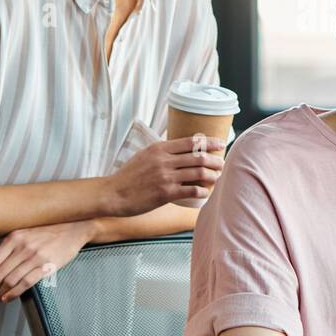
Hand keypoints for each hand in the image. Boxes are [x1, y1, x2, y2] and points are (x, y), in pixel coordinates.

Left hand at [0, 221, 95, 303]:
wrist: (74, 228)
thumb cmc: (49, 230)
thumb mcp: (25, 232)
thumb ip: (9, 245)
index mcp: (14, 238)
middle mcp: (22, 247)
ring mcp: (34, 257)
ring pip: (9, 281)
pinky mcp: (46, 266)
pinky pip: (25, 283)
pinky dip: (13, 294)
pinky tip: (8, 297)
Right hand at [107, 136, 225, 216]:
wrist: (113, 193)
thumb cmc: (129, 176)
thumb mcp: (144, 155)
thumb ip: (162, 151)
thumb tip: (179, 148)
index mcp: (160, 148)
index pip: (191, 142)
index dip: (209, 142)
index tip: (220, 144)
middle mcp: (164, 160)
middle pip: (199, 157)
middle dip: (215, 160)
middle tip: (222, 163)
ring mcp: (166, 176)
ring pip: (198, 173)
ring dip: (212, 175)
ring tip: (217, 177)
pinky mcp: (165, 193)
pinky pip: (191, 190)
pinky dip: (202, 191)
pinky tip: (205, 193)